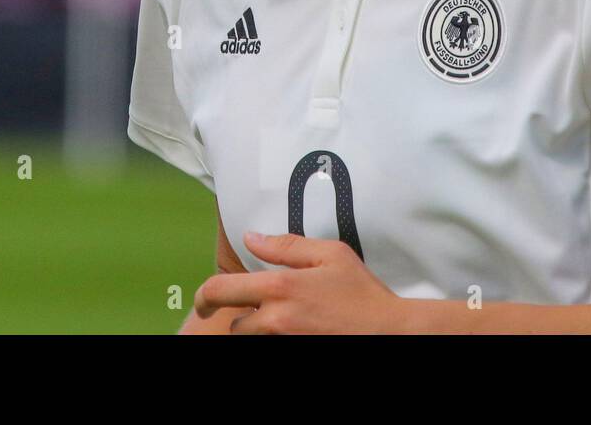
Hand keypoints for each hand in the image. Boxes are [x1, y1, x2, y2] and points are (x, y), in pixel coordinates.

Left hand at [193, 232, 410, 333]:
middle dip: (246, 314)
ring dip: (261, 329)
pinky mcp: (292, 352)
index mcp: (280, 288)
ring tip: (291, 317)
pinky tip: (299, 327)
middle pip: (235, 323)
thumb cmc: (362, 293)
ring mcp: (282, 342)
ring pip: (252, 338)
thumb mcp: (331, 254)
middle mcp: (274, 320)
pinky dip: (276, 337)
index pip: (220, 291)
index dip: (204, 296)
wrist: (387, 333)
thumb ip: (287, 245)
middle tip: (269, 306)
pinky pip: (270, 345)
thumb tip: (251, 238)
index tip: (203, 300)